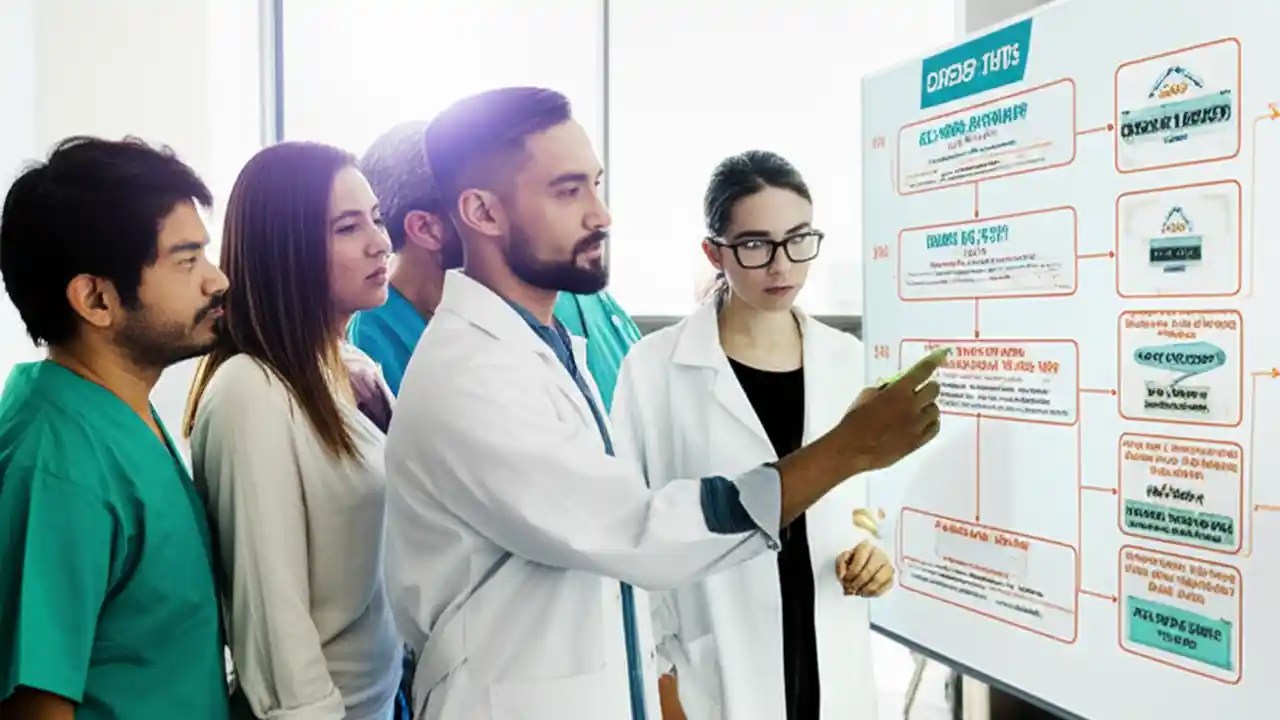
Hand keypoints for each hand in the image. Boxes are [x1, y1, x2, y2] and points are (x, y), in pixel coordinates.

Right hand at [830, 356, 942, 473]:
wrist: (853, 448)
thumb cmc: (855, 420)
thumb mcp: (866, 396)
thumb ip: (885, 390)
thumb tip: (893, 387)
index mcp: (898, 392)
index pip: (921, 372)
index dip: (933, 362)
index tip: (942, 355)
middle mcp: (912, 406)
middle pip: (934, 390)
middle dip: (929, 387)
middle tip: (923, 390)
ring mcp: (917, 425)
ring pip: (935, 410)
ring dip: (928, 406)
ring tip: (919, 409)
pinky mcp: (917, 441)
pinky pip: (934, 428)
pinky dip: (931, 422)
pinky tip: (924, 423)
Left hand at [835, 540, 894, 596]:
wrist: (865, 561)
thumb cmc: (853, 559)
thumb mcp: (843, 559)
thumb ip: (840, 566)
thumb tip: (843, 576)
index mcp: (866, 547)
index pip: (859, 562)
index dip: (851, 574)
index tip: (845, 580)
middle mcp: (879, 554)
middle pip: (869, 571)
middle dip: (858, 583)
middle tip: (851, 589)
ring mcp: (887, 565)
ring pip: (879, 580)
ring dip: (866, 589)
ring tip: (857, 592)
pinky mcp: (891, 577)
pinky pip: (885, 587)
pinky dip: (873, 593)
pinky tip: (865, 593)